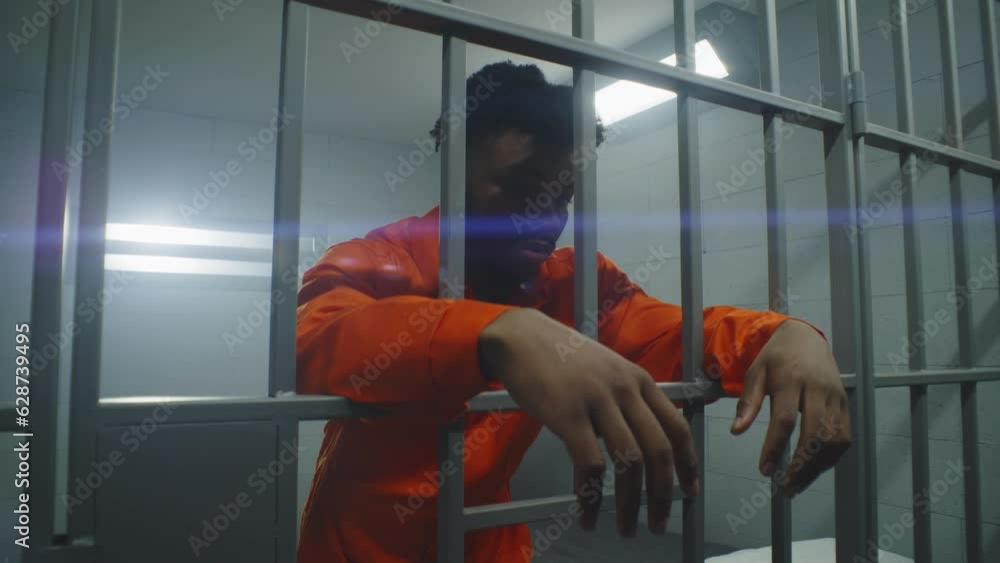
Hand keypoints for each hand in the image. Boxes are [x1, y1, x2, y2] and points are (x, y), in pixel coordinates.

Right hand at [479, 308, 698, 536]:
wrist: (520, 338)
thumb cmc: (559, 356)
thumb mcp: (606, 369)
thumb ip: (626, 398)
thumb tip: (639, 440)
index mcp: (638, 379)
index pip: (677, 426)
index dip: (688, 464)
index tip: (689, 490)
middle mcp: (625, 389)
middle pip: (659, 450)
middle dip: (664, 494)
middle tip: (659, 523)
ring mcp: (597, 401)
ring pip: (629, 463)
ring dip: (631, 503)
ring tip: (627, 527)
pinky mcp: (568, 415)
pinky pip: (590, 466)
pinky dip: (591, 497)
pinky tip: (586, 514)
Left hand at [730, 319, 851, 496]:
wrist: (805, 336)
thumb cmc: (776, 357)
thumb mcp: (755, 372)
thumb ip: (747, 402)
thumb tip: (736, 430)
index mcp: (790, 378)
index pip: (785, 419)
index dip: (775, 447)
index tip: (765, 469)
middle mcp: (817, 388)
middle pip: (814, 434)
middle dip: (800, 466)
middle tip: (785, 487)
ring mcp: (835, 396)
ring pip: (833, 438)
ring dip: (817, 466)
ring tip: (798, 483)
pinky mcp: (845, 403)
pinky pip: (844, 436)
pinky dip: (832, 457)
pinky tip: (814, 468)